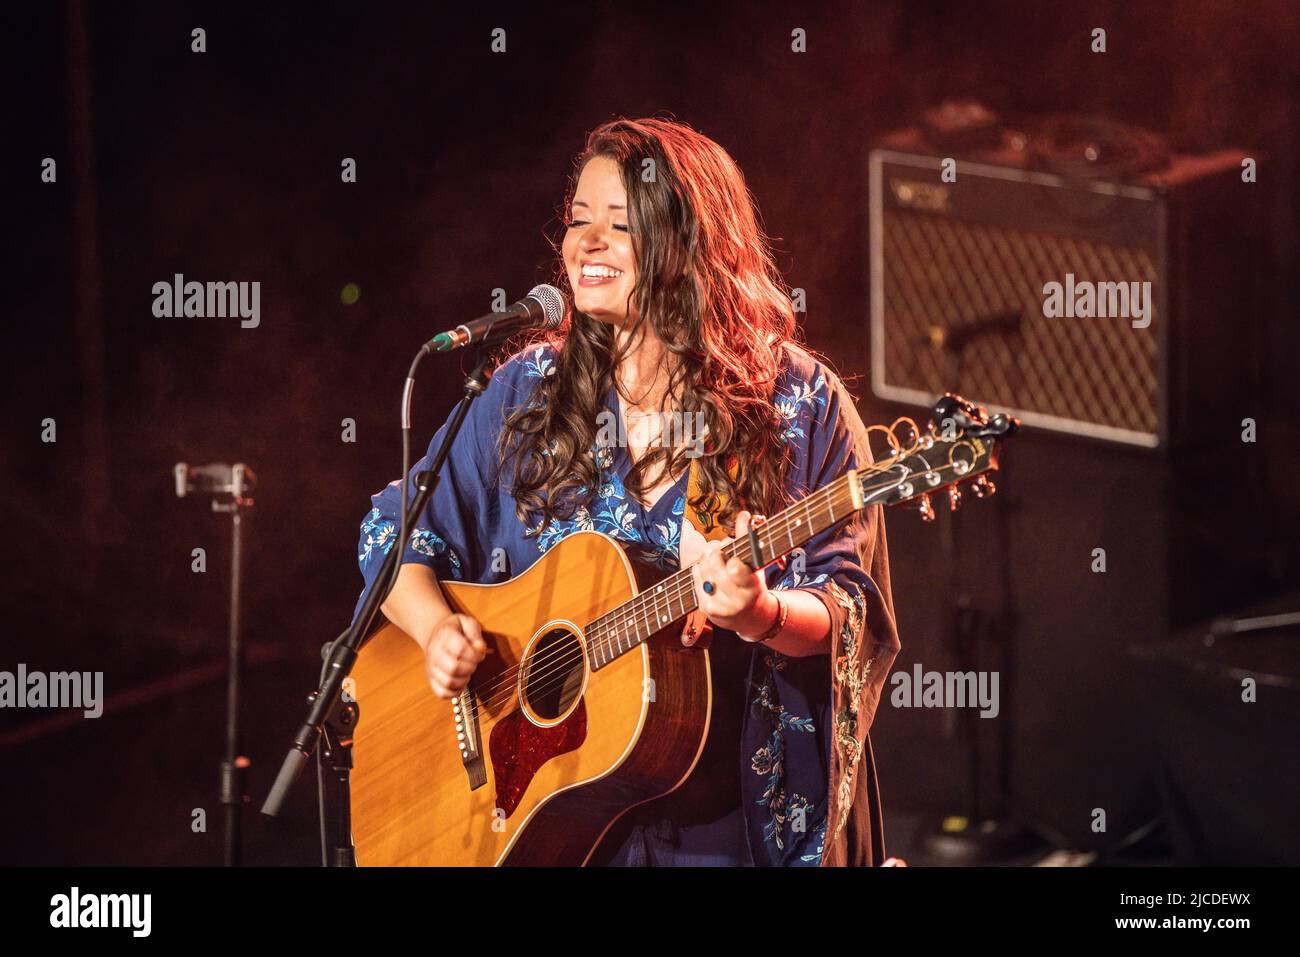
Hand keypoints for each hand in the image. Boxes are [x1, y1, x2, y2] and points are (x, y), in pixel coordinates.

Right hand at [422, 613, 486, 698]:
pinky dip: (455, 692)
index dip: (475, 654)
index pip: (460, 649)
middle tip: (473, 664)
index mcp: (444, 635)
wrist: (436, 633)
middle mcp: (434, 651)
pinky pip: (441, 692)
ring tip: (467, 673)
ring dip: (464, 680)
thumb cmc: (455, 629)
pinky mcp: (431, 678)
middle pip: (453, 667)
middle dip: (470, 668)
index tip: (480, 654)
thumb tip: (480, 648)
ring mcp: (431, 666)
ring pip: (448, 682)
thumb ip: (475, 634)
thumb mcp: (467, 622)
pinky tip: (461, 683)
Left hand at [688, 510, 779, 641]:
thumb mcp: (756, 564)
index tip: (735, 556)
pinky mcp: (707, 609)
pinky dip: (699, 570)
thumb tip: (744, 514)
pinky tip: (707, 570)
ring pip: (703, 570)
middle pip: (715, 564)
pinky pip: (696, 578)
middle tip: (721, 550)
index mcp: (752, 588)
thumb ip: (748, 538)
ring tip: (715, 560)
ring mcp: (720, 606)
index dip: (732, 557)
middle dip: (717, 552)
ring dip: (706, 559)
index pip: (735, 567)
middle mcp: (736, 600)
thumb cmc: (753, 584)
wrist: (751, 618)